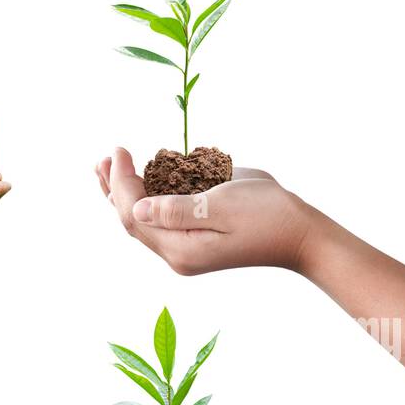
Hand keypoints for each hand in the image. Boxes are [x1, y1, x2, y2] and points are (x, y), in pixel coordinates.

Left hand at [96, 147, 309, 274]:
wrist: (302, 234)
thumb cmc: (267, 215)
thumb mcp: (220, 207)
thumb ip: (176, 210)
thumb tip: (135, 209)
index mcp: (180, 248)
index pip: (133, 216)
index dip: (120, 182)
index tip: (118, 151)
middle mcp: (178, 253)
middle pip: (131, 221)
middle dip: (114, 188)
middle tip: (103, 158)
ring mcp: (188, 248)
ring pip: (144, 221)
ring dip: (126, 193)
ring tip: (110, 167)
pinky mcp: (199, 238)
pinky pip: (163, 218)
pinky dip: (149, 197)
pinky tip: (144, 179)